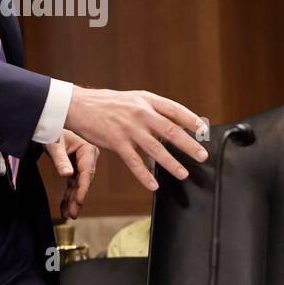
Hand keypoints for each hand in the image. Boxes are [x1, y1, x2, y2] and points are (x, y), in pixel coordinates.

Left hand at [44, 129, 98, 220]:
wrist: (47, 124)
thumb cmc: (52, 130)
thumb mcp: (53, 144)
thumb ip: (60, 160)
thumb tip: (67, 175)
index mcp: (88, 149)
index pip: (87, 172)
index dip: (84, 188)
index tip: (80, 201)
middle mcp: (88, 157)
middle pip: (84, 181)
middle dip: (78, 198)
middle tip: (73, 213)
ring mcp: (82, 164)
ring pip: (78, 185)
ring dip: (73, 200)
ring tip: (68, 215)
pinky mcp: (74, 169)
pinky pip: (72, 185)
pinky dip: (68, 196)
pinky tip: (64, 209)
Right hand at [63, 86, 207, 191]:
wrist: (79, 105)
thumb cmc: (108, 103)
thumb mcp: (133, 99)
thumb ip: (152, 110)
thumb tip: (175, 124)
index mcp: (147, 100)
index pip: (175, 110)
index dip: (191, 121)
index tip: (204, 131)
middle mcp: (140, 112)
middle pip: (170, 130)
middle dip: (188, 145)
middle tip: (202, 156)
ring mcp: (129, 128)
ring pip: (155, 149)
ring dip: (171, 163)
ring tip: (183, 174)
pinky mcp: (116, 142)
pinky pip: (134, 162)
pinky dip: (144, 175)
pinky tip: (153, 185)